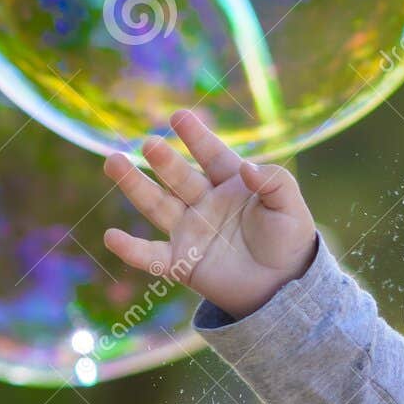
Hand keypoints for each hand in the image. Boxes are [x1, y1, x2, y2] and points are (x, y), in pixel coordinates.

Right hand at [102, 110, 318, 319]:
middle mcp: (205, 203)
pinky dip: (132, 250)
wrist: (284, 286)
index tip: (178, 117)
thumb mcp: (291, 208)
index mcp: (231, 184)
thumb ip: (275, 183)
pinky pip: (151, 257)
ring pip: (157, 205)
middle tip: (150, 142)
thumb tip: (248, 167)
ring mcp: (190, 231)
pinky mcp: (182, 263)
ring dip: (135, 186)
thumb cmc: (289, 241)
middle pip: (179, 176)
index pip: (211, 154)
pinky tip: (112, 237)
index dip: (196, 136)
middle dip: (164, 160)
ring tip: (113, 162)